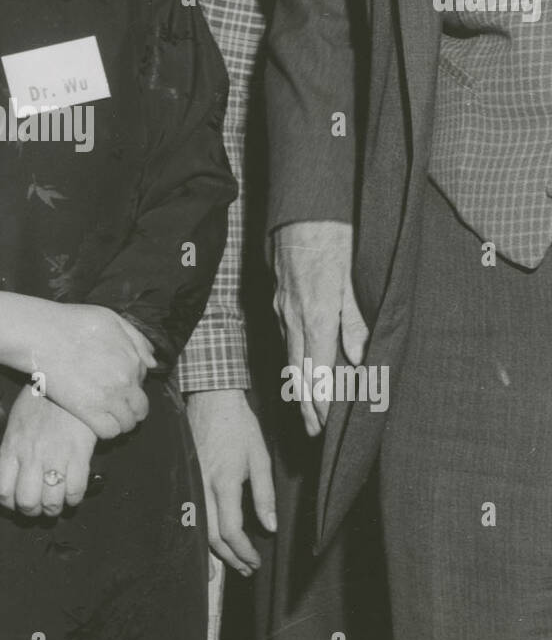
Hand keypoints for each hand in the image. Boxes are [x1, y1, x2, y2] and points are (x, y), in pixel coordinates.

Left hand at [0, 385, 97, 517]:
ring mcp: (56, 456)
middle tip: (38, 506)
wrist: (69, 379)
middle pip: (27, 502)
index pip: (2, 489)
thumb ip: (12, 448)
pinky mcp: (80, 454)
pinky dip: (74, 499)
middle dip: (32, 511)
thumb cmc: (41, 399)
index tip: (15, 502)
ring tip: (56, 504)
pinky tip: (72, 493)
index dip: (8, 503)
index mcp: (12, 446)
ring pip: (51, 502)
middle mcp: (31, 456)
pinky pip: (76, 490)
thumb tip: (10, 472)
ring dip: (53, 509)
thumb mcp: (16, 421)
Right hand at [30, 302, 153, 439]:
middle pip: (141, 407)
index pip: (143, 380)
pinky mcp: (87, 411)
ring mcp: (107, 398)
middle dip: (133, 408)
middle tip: (117, 406)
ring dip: (121, 422)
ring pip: (128, 423)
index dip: (132, 382)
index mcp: (131, 359)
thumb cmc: (72, 322)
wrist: (41, 334)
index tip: (117, 382)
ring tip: (107, 416)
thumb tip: (152, 362)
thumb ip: (136, 339)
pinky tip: (97, 422)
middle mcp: (124, 381)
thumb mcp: (111, 319)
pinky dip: (107, 430)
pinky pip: (109, 431)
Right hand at [186, 389, 274, 574]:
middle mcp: (203, 485)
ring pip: (198, 527)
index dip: (243, 551)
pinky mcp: (185, 476)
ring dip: (214, 550)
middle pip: (212, 535)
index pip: (231, 530)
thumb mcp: (260, 458)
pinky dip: (200, 532)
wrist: (211, 399)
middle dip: (230, 557)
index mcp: (225, 482)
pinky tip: (208, 541)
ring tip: (229, 563)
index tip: (255, 561)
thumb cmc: (239, 426)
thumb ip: (264, 495)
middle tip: (246, 568)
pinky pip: (190, 512)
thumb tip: (270, 526)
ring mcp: (191, 480)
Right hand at [272, 221, 367, 436]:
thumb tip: (360, 356)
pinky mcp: (280, 298)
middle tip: (314, 432)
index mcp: (315, 314)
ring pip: (290, 356)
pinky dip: (295, 360)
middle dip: (306, 404)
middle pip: (298, 371)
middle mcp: (294, 316)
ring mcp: (283, 308)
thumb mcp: (351, 274)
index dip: (322, 402)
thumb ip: (355, 317)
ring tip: (308, 409)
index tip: (329, 427)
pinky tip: (301, 367)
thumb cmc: (332, 235)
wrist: (302, 207)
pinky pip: (287, 338)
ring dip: (299, 386)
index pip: (316, 371)